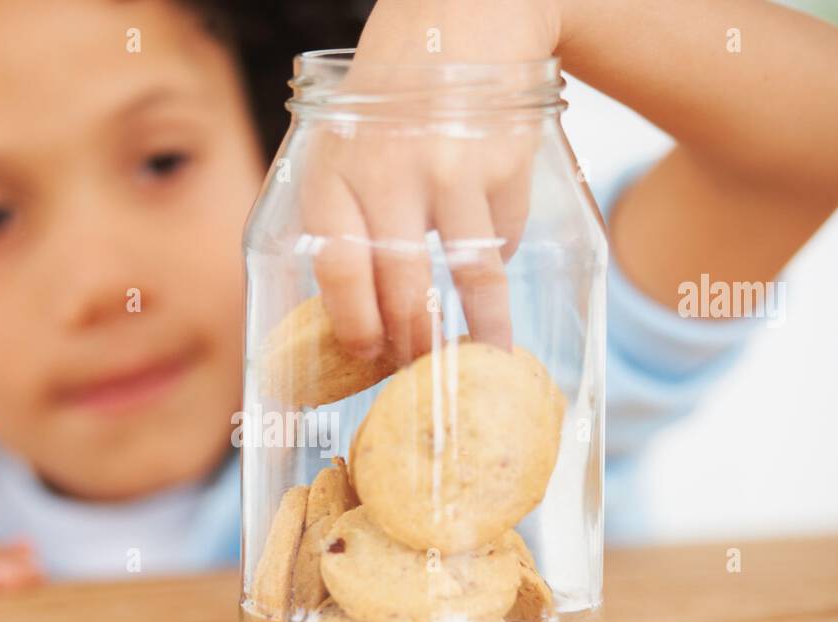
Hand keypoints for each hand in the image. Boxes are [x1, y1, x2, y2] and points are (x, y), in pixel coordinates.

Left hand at [302, 0, 559, 362]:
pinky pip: (504, 237)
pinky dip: (499, 254)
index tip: (369, 354)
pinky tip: (492, 246)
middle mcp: (387, 174)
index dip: (356, 325)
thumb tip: (359, 306)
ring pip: (469, 276)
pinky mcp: (503, 164)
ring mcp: (449, 170)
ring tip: (488, 356)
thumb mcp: (340, 141)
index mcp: (333, 171)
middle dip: (416, 343)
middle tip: (424, 370)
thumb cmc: (391, 90)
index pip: (339, 271)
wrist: (462, 14)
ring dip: (482, 327)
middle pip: (404, 289)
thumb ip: (342, 210)